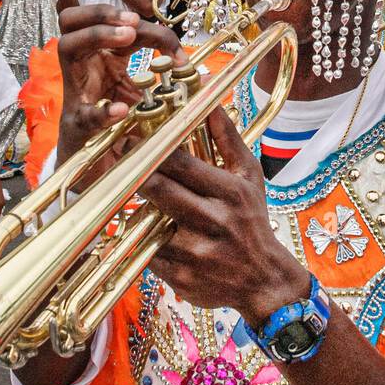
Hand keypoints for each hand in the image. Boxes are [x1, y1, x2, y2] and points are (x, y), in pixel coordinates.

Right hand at [55, 6, 185, 166]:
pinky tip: (119, 111)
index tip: (166, 34)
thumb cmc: (114, 118)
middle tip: (132, 22)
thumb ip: (162, 76)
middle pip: (72, 20)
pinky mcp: (77, 123)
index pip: (108, 22)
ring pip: (67, 46)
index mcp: (99, 55)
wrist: (92, 159)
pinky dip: (101, 112)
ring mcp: (75, 91)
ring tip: (127, 37)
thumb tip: (200, 72)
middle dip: (101, 12)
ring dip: (96, 35)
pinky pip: (84, 114)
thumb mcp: (139, 90)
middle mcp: (82, 65)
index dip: (137, 20)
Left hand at [141, 107, 307, 323]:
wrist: (263, 281)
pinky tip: (146, 231)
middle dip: (135, 173)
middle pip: (159, 189)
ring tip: (132, 196)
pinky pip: (148, 252)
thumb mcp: (249, 178)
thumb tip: (211, 103)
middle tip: (121, 162)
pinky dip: (143, 240)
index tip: (133, 139)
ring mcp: (195, 252)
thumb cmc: (253, 222)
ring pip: (148, 221)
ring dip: (137, 207)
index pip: (181, 164)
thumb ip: (228, 139)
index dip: (152, 149)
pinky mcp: (180, 277)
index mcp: (230, 193)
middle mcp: (213, 221)